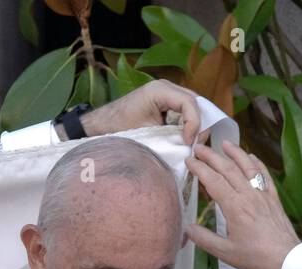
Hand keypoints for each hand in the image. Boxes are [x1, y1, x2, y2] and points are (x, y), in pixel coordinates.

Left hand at [77, 79, 200, 144]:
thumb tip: (189, 148)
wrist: (103, 124)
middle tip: (192, 145)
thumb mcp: (147, 134)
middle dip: (198, 125)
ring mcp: (167, 93)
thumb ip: (171, 137)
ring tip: (188, 143)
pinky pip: (184, 112)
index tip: (188, 142)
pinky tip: (181, 138)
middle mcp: (166, 87)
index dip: (194, 124)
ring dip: (193, 125)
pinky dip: (186, 125)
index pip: (189, 103)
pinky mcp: (166, 102)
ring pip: (192, 108)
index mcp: (160, 90)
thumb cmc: (120, 128)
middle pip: (195, 103)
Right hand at [184, 141, 300, 268]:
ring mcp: (262, 195)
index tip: (189, 161)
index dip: (199, 169)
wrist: (285, 258)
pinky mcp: (273, 198)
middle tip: (199, 147)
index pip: (213, 181)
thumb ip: (204, 239)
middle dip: (211, 156)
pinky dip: (257, 163)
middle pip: (228, 169)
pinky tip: (251, 157)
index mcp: (235, 207)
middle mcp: (249, 196)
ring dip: (235, 153)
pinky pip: (264, 175)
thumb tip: (188, 228)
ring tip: (225, 143)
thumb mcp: (225, 252)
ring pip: (247, 167)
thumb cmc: (256, 257)